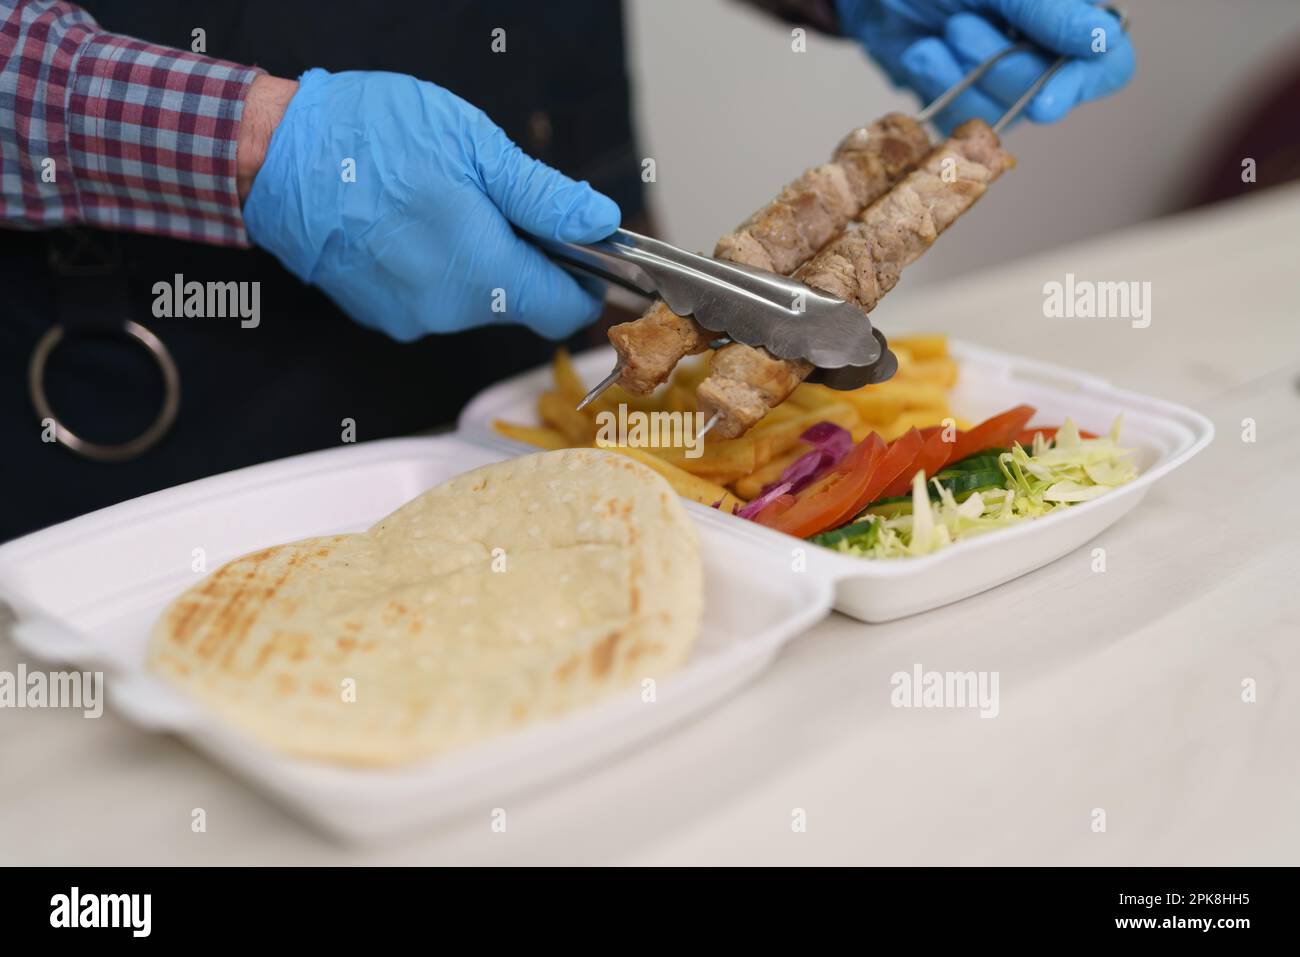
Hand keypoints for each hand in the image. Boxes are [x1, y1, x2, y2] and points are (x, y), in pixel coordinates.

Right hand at [241, 69, 619, 340]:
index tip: (582, 255)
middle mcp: (450, 311)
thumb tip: (599, 221)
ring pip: (473, 300)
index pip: (563, 310)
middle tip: (496, 201)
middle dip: (522, 258)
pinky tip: (410, 223)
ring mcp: (410, 317)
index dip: (582, 283)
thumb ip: (545, 196)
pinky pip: (430, 297)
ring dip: (475, 260)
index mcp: (485, 274)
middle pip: (518, 303)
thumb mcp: (476, 148)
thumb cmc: (371, 140)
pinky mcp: (379, 314)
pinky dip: (434, 267)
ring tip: (442, 204)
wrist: (273, 157)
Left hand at [836, 0, 1134, 132]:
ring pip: (1001, 112)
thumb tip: (1104, 39)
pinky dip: (937, 84)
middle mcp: (1043, 52)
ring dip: (963, 71)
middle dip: (997, 64)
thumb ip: (1049, 12)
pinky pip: (960, 122)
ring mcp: (1001, 82)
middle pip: (1043, 94)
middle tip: (961, 25)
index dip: (1080, 85)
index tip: (1046, 102)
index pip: (1107, 66)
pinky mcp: (963, 102)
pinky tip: (924, 52)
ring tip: (942, 32)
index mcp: (1067, 16)